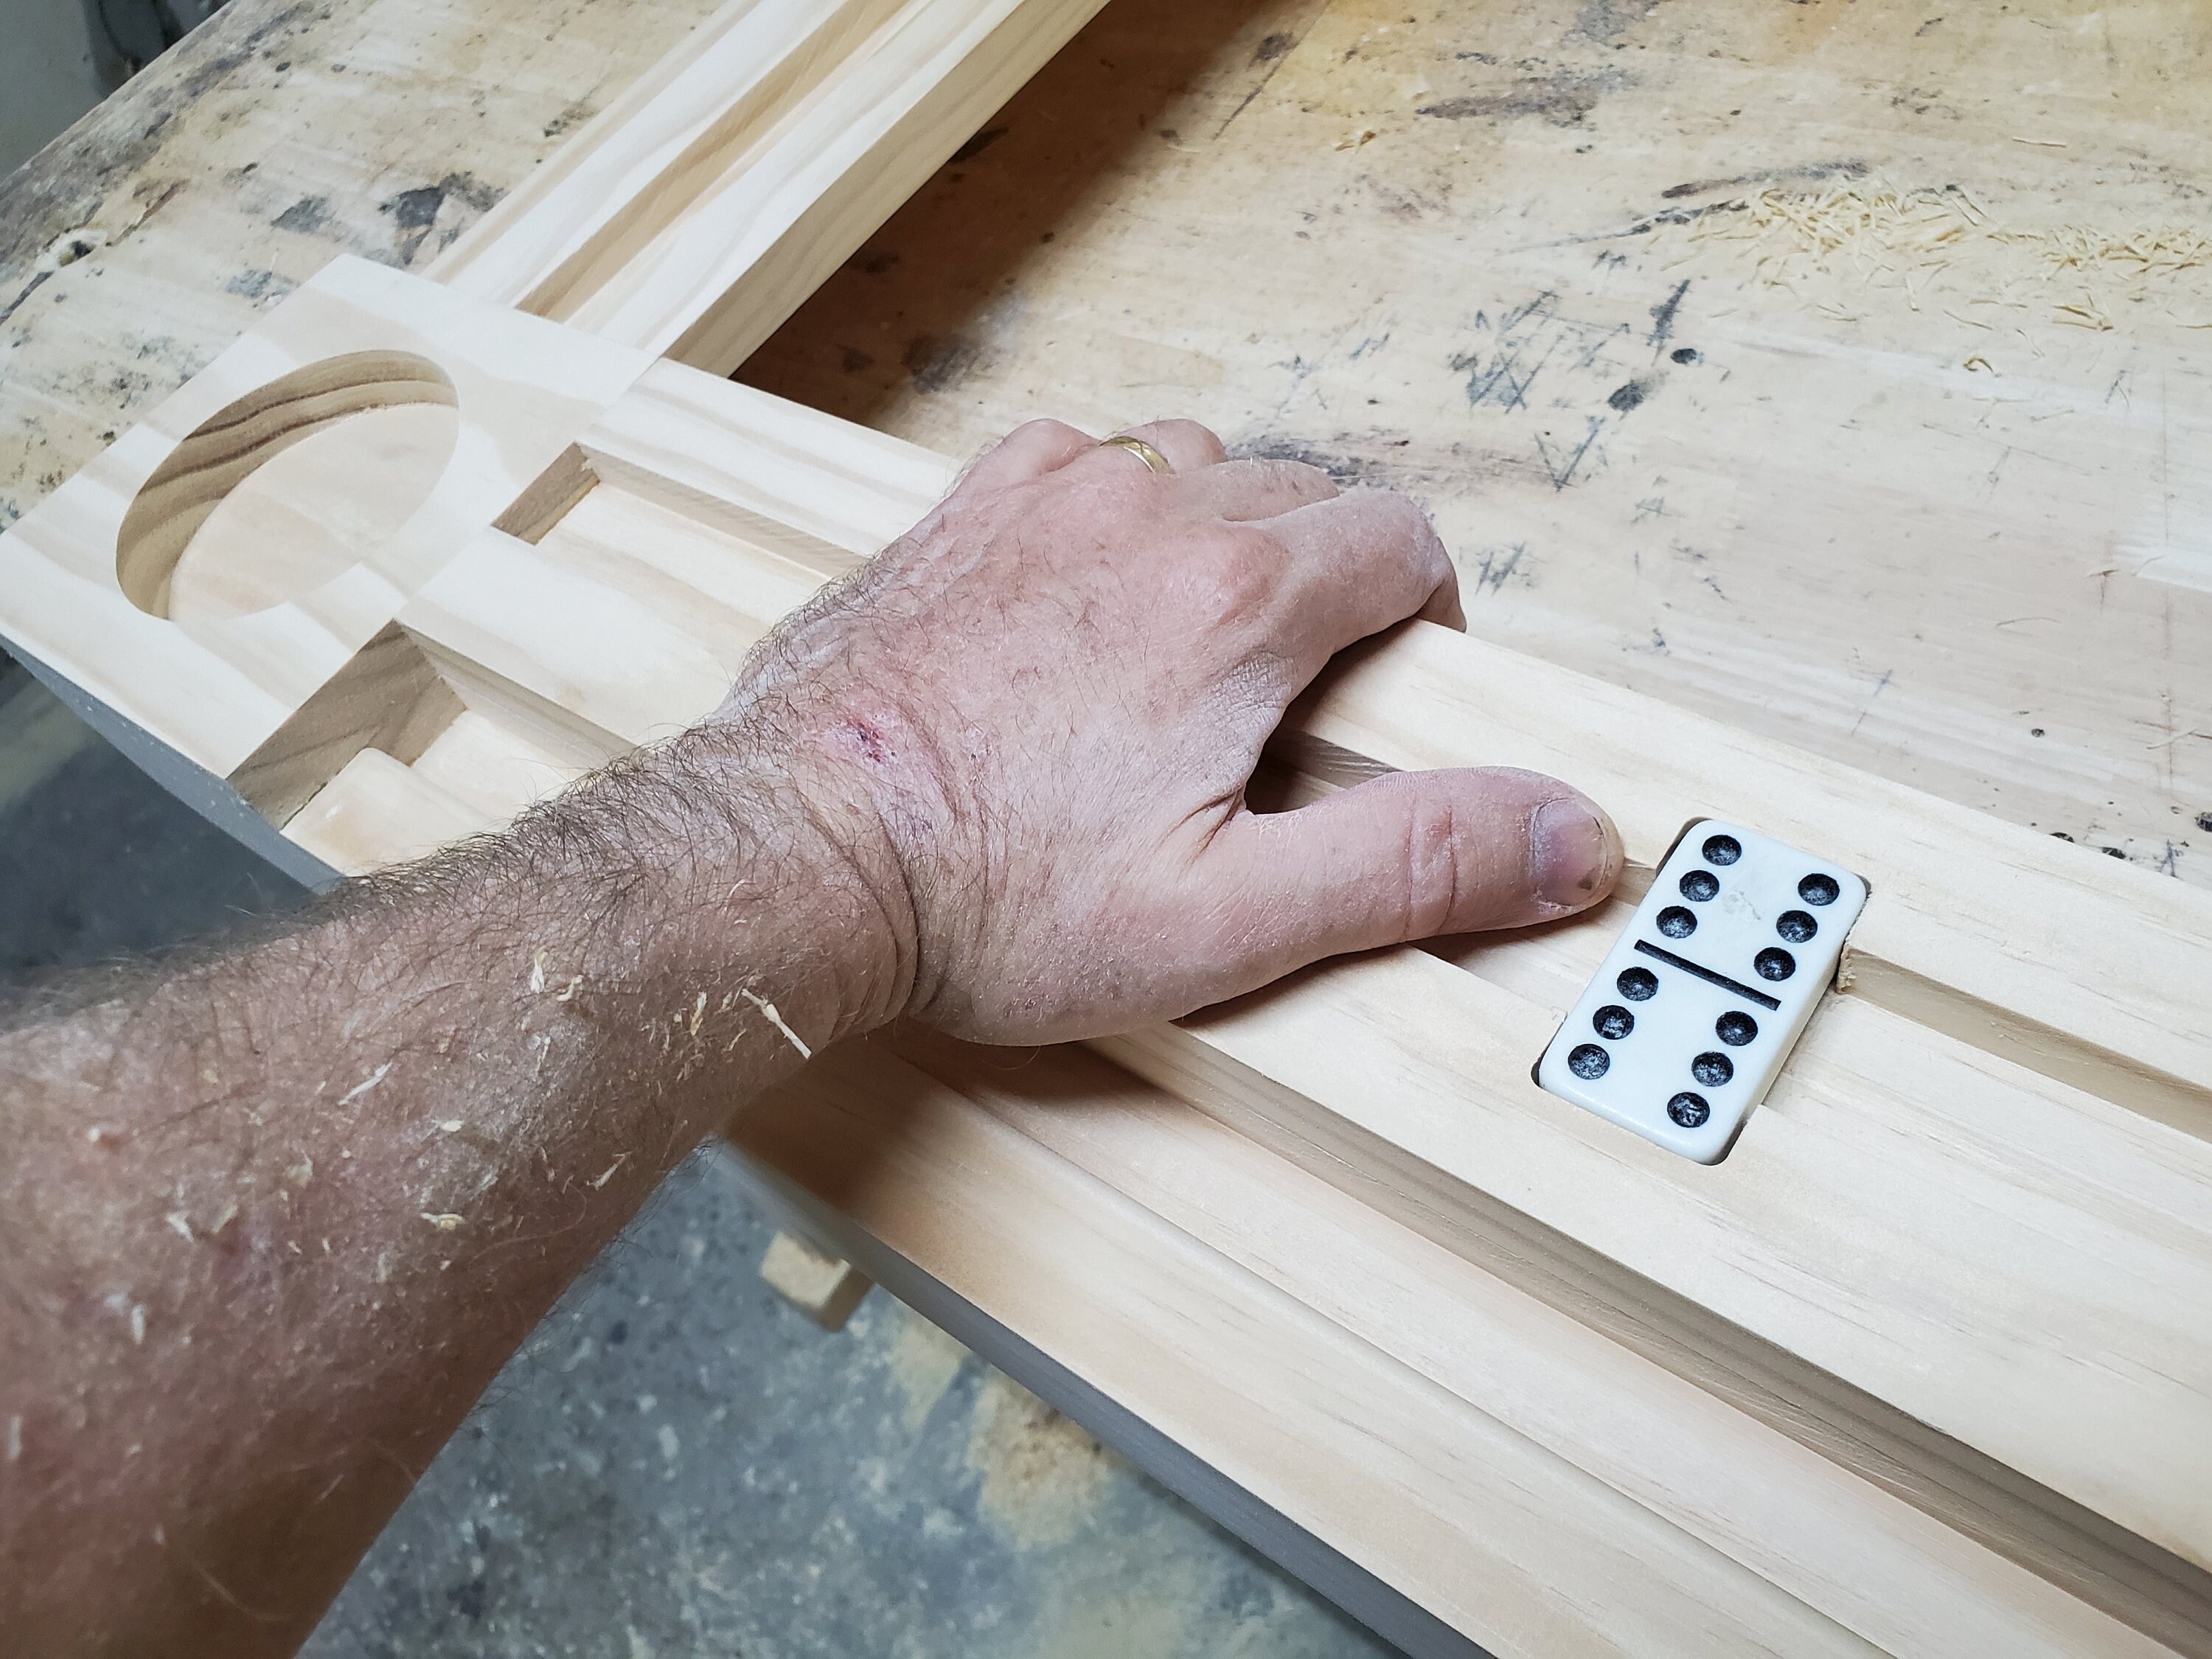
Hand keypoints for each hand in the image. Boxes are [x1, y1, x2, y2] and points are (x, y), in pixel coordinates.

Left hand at [716, 418, 1622, 1043]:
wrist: (794, 857)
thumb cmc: (990, 902)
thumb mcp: (1231, 920)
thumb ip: (1414, 863)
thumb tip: (1570, 834)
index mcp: (1234, 604)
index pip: (1398, 537)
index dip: (1423, 610)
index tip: (1389, 686)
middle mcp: (1145, 514)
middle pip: (1306, 497)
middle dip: (1331, 582)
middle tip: (1291, 700)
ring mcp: (1042, 499)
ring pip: (1197, 467)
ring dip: (1226, 539)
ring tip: (1194, 655)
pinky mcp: (963, 513)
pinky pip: (1082, 462)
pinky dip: (1115, 513)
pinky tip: (1087, 606)